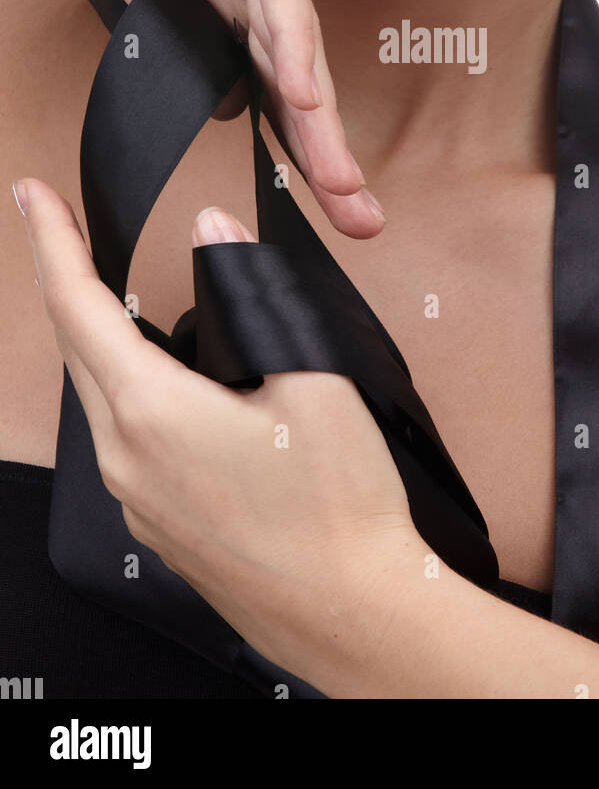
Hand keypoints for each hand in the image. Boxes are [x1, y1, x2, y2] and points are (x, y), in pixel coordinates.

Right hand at [0, 0, 383, 237]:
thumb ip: (176, 26)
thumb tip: (212, 93)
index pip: (274, 80)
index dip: (301, 146)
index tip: (324, 208)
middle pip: (303, 70)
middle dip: (330, 150)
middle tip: (360, 220)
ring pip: (299, 29)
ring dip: (319, 106)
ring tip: (339, 175)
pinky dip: (285, 25)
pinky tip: (298, 79)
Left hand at [15, 175, 418, 685]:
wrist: (353, 615)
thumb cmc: (339, 506)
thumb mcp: (314, 375)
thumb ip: (252, 291)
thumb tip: (212, 231)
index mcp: (153, 413)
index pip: (79, 305)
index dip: (51, 240)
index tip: (33, 195)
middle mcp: (126, 458)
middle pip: (75, 348)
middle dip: (63, 279)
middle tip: (60, 227)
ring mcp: (137, 497)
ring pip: (97, 395)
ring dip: (98, 338)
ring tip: (117, 299)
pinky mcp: (158, 523)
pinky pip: (123, 439)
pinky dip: (127, 390)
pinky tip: (170, 385)